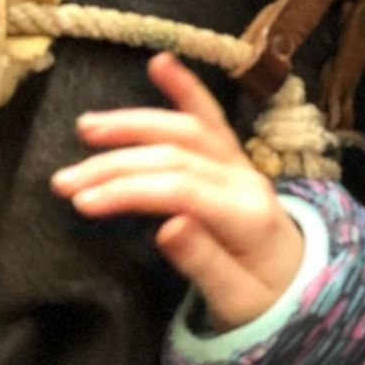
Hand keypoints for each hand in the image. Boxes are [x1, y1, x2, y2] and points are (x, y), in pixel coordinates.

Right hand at [51, 52, 306, 331]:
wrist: (300, 291)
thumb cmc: (262, 301)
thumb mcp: (236, 300)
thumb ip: (204, 263)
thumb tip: (167, 228)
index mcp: (248, 217)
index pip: (181, 191)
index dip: (129, 190)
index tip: (83, 203)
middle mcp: (246, 180)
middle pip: (175, 157)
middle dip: (115, 165)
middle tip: (64, 181)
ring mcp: (241, 164)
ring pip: (185, 129)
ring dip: (133, 124)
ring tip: (86, 128)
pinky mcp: (232, 159)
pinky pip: (210, 118)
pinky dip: (186, 88)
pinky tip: (160, 62)